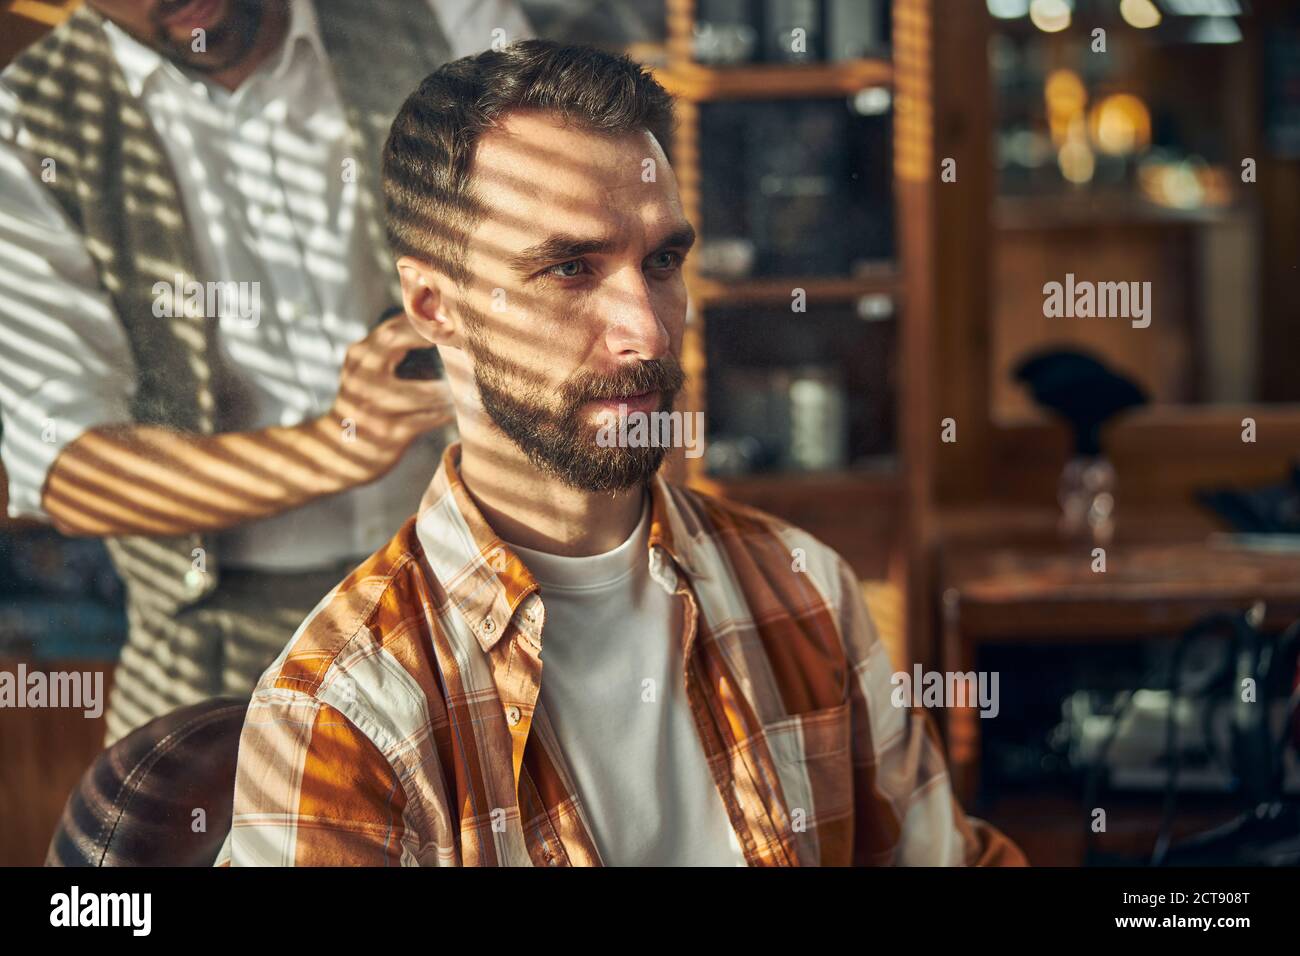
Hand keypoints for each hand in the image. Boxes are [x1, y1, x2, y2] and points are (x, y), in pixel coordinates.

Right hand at [323, 315, 454, 482]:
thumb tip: (441, 321)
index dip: (421, 317)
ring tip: (474, 380)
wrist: (336, 450)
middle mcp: (361, 376)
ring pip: (422, 391)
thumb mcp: (368, 371)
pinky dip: (448, 413)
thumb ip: (395, 348)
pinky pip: (427, 420)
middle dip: (431, 335)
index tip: (453, 317)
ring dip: (451, 385)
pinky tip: (463, 408)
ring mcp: (372, 406)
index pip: (390, 325)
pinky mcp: (388, 434)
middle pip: (393, 340)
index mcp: (360, 356)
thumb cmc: (366, 403)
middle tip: (464, 339)